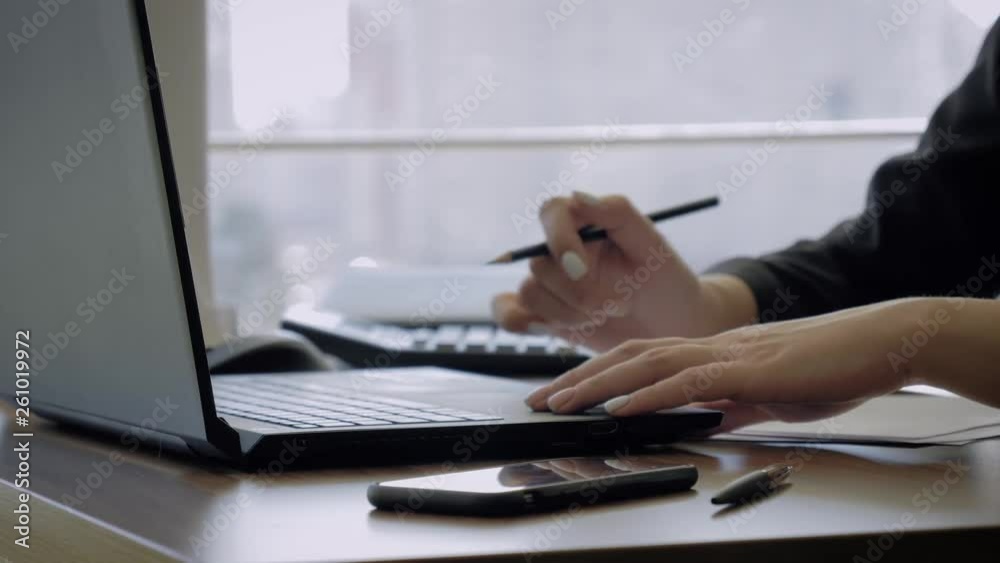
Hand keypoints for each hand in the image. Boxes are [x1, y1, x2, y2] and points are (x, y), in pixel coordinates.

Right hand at [491, 192, 753, 351]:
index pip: (551, 213)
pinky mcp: (541, 316)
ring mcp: (547, 284)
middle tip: (620, 303)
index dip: (559, 240)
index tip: (581, 268)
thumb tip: (576, 196)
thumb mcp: (651, 243)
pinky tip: (557, 328)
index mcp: (582, 222)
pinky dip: (523, 322)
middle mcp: (558, 250)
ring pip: (530, 294)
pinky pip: (510, 316)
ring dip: (569, 313)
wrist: (671, 326)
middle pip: (540, 265)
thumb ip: (616, 212)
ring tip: (605, 316)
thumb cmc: (664, 279)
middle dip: (581, 293)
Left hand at [525, 299, 926, 430]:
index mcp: (711, 352)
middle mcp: (710, 346)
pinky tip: (622, 407)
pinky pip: (689, 381)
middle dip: (577, 379)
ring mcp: (727, 354)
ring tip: (561, 402)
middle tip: (539, 400)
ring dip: (598, 384)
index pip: (639, 359)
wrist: (879, 343)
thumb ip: (730, 405)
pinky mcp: (749, 369)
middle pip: (628, 355)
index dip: (595, 374)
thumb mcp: (767, 396)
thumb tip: (701, 421)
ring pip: (646, 362)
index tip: (562, 394)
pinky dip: (650, 394)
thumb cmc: (830, 367)